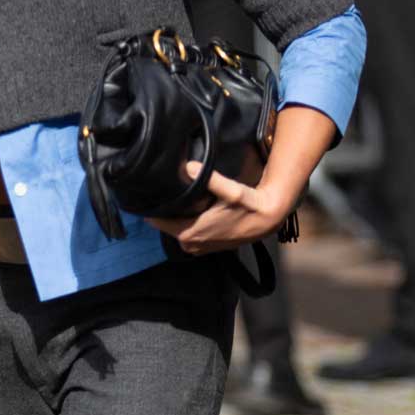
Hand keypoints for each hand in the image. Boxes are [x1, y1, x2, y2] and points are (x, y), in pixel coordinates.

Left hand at [146, 160, 291, 254]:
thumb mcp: (231, 190)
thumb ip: (210, 178)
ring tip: (173, 199)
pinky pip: (188, 234)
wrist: (268, 219)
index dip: (152, 208)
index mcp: (190, 233)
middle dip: (163, 211)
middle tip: (161, 192)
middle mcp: (191, 244)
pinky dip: (186, 224)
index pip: (158, 222)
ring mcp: (199, 248)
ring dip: (175, 218)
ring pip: (177, 230)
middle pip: (166, 226)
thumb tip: (188, 166)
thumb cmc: (248, 205)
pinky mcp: (207, 247)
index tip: (146, 194)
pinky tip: (188, 210)